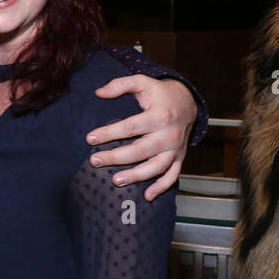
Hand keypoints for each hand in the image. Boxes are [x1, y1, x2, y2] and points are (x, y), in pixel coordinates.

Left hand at [87, 76, 196, 200]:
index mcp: (160, 116)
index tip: (90, 138)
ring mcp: (175, 149)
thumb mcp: (143, 82)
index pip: (130, 127)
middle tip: (94, 160)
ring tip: (115, 180)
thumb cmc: (160, 94)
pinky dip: (162, 188)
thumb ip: (121, 84)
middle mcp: (169, 135)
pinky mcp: (179, 158)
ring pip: (156, 167)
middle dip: (115, 157)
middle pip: (140, 150)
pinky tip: (147, 196)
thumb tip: (99, 93)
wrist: (188, 103)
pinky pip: (172, 176)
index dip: (109, 133)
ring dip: (136, 176)